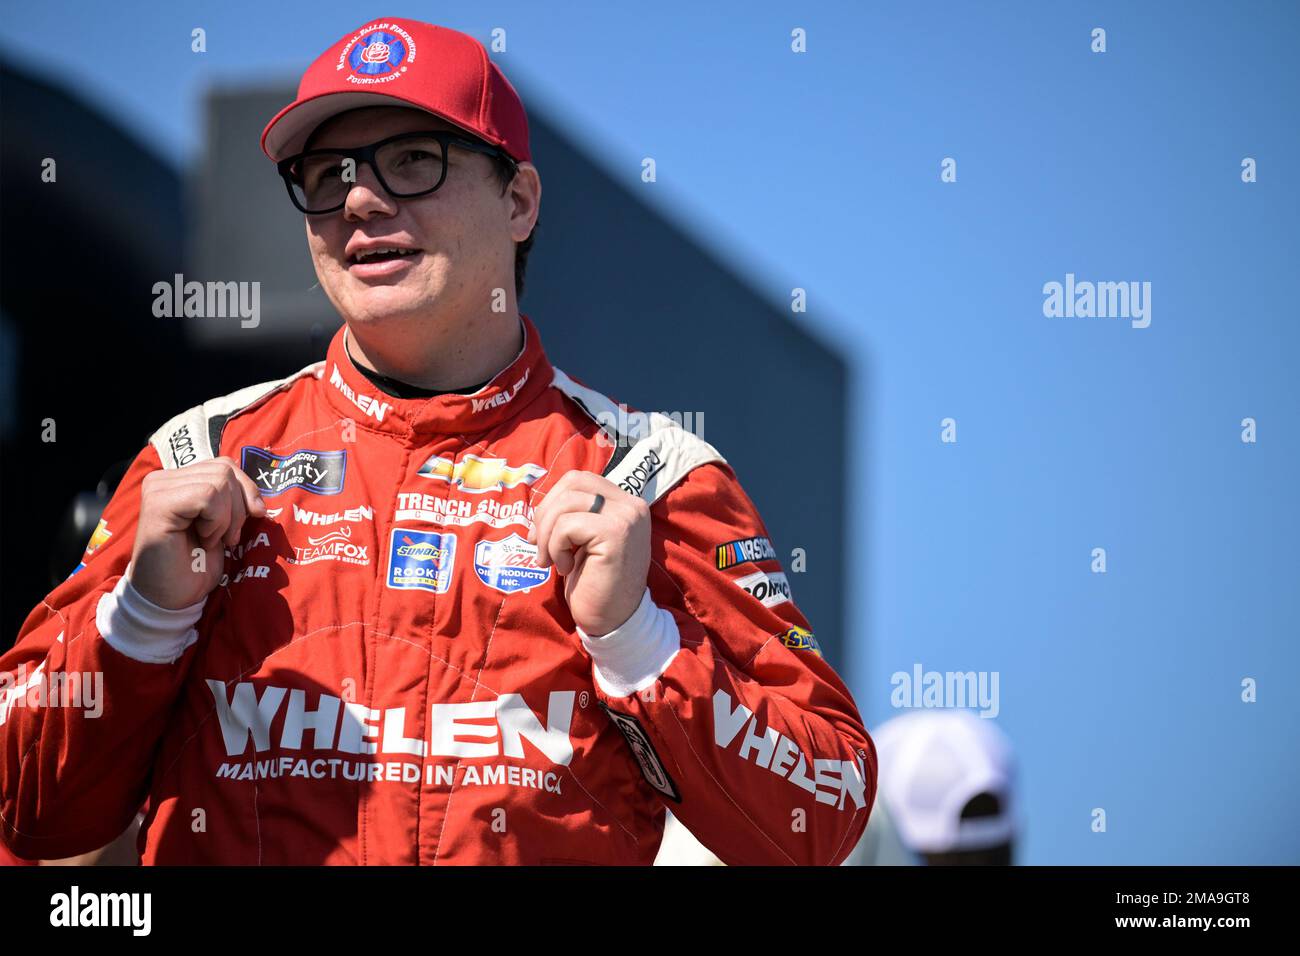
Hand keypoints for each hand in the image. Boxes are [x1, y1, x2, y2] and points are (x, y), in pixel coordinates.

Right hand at [128, 457, 265, 609]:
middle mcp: (164, 478)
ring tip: (211, 540)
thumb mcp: (224, 526)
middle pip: (225, 470)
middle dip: (238, 508)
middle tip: (225, 537)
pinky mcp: (158, 504)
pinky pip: (208, 495)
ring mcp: (158, 489)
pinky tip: (203, 540)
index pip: (225, 465)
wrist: (172, 598)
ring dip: (226, 518)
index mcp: (180, 479)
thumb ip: (234, 500)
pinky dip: (216, 522)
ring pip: (219, 481)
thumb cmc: (196, 565)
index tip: (243, 524)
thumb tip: (260, 497)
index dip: (245, 492)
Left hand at [528, 471, 650, 636]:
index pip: (579, 479)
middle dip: (545, 513)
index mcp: (625, 503)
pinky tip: (565, 568)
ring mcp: (626, 518)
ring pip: (566, 503)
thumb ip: (573, 514)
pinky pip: (567, 525)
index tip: (540, 531)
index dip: (552, 499)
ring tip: (550, 560)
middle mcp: (631, 505)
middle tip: (537, 545)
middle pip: (572, 483)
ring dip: (547, 534)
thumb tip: (539, 504)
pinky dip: (556, 547)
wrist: (613, 620)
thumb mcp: (583, 540)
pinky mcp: (616, 534)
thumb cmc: (594, 582)